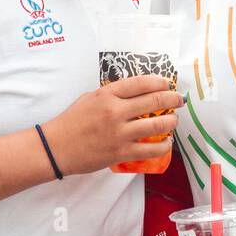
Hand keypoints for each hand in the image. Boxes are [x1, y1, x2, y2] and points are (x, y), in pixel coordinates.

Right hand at [42, 76, 181, 174]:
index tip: (167, 85)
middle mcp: (115, 111)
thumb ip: (113, 94)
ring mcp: (119, 133)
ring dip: (171, 122)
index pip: (141, 83)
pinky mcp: (121, 152)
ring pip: (158, 124)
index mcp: (107, 94)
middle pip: (155, 100)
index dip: (160, 82)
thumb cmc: (72, 121)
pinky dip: (164, 146)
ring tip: (174, 121)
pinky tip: (167, 143)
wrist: (56, 148)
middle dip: (173, 99)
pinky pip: (151, 149)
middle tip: (179, 100)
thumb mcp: (90, 98)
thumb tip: (137, 92)